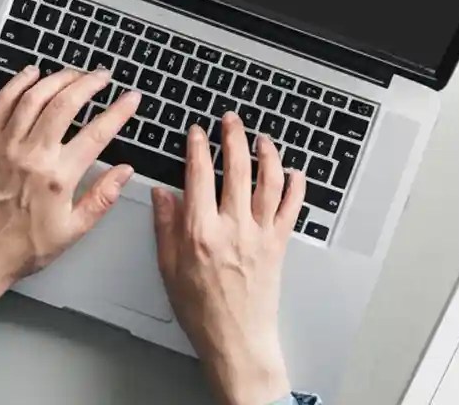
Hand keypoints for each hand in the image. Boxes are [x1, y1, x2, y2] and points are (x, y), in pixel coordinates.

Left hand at [0, 65, 139, 320]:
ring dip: (58, 78)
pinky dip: (17, 84)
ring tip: (75, 73)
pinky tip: (32, 75)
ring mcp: (8, 147)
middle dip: (89, 83)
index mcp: (58, 178)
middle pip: (65, 104)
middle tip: (103, 76)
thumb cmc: (23, 247)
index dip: (119, 111)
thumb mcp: (73, 230)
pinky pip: (2, 104)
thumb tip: (125, 172)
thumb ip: (102, 197)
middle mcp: (32, 156)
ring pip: (34, 97)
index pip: (97, 133)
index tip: (131, 99)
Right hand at [152, 112, 306, 404]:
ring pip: (268, 182)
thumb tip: (163, 194)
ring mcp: (260, 234)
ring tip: (261, 138)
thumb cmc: (201, 310)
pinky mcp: (279, 244)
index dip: (198, 147)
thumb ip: (165, 227)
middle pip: (236, 169)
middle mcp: (233, 228)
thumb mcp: (169, 268)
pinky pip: (291, 208)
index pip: (198, 176)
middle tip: (231, 120)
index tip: (197, 132)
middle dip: (233, 137)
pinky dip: (296, 186)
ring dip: (266, 154)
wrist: (236, 339)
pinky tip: (294, 172)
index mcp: (200, 232)